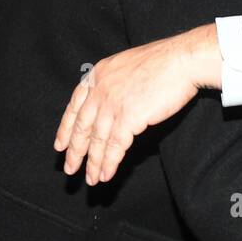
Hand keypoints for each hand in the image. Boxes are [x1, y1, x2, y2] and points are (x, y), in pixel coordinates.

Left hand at [55, 24, 222, 184]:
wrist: (181, 60)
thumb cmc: (162, 62)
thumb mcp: (126, 66)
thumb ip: (113, 85)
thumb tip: (110, 105)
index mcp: (98, 75)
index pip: (74, 106)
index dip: (66, 128)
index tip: (60, 145)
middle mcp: (100, 89)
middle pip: (82, 126)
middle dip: (75, 151)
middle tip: (70, 169)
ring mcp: (112, 103)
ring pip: (97, 140)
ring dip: (93, 163)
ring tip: (91, 179)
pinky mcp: (129, 117)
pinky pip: (115, 146)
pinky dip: (109, 163)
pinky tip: (106, 175)